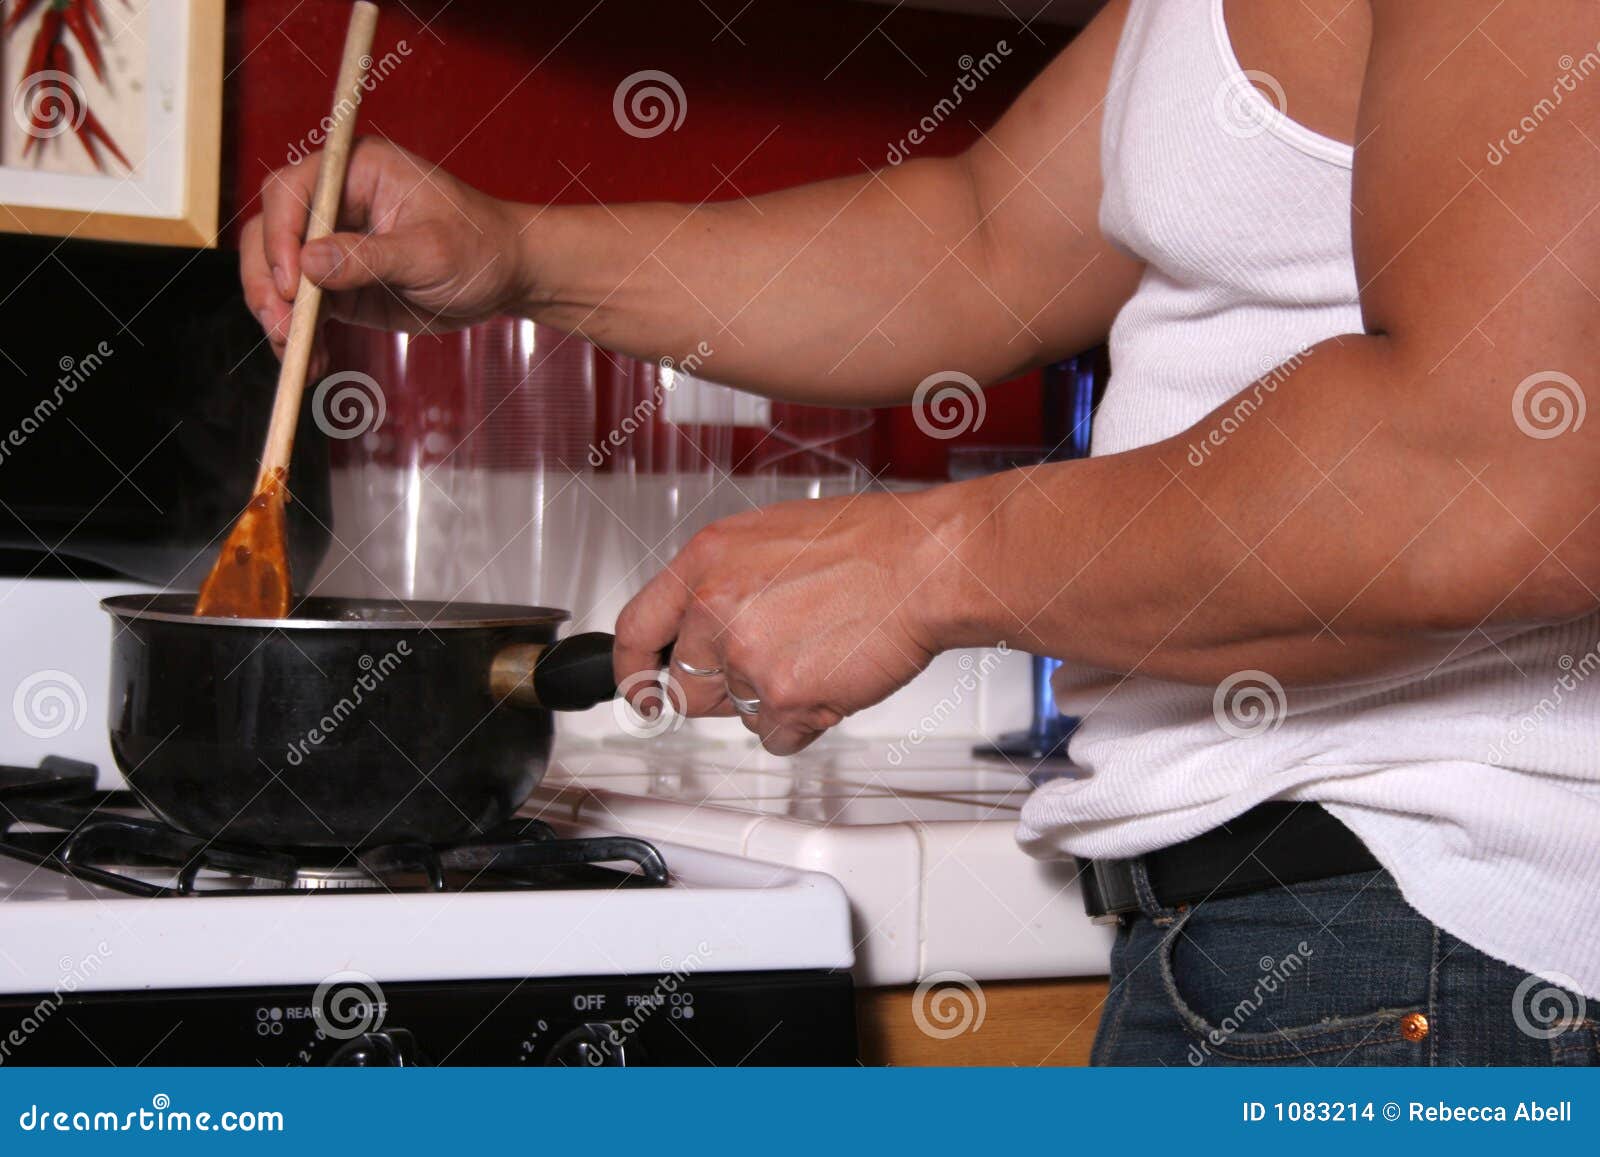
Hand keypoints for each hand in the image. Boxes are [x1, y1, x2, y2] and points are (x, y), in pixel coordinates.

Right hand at [241, 138, 528, 357]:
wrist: (504, 278)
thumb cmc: (479, 249)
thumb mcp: (431, 253)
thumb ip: (370, 257)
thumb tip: (307, 264)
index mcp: (355, 170)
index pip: (291, 191)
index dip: (280, 235)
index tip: (291, 283)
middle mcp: (333, 202)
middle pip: (269, 234)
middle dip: (268, 285)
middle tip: (284, 331)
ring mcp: (330, 244)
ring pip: (276, 275)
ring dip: (278, 318)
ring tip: (298, 359)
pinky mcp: (336, 283)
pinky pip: (301, 309)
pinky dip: (300, 337)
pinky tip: (310, 365)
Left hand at [613, 488, 972, 754]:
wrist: (925, 565)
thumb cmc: (866, 545)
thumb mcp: (767, 538)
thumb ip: (719, 583)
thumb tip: (696, 624)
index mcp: (705, 562)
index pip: (634, 629)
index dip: (630, 670)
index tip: (637, 690)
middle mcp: (715, 607)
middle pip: (685, 685)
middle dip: (721, 688)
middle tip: (769, 662)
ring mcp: (747, 656)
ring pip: (734, 714)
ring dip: (768, 701)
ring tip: (814, 656)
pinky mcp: (783, 697)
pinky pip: (774, 736)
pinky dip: (802, 722)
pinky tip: (830, 679)